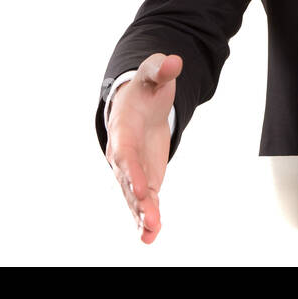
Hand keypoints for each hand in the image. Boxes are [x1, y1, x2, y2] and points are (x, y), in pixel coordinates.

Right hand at [105, 52, 182, 242]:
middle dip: (139, 202)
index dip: (133, 173)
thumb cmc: (145, 88)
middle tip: (151, 219)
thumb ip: (160, 69)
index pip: (126, 154)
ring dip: (143, 216)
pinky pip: (145, 201)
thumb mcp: (153, 73)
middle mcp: (123, 154)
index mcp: (123, 129)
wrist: (137, 102)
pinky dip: (146, 218)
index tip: (144, 189)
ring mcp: (133, 170)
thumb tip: (174, 61)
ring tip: (151, 234)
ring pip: (135, 197)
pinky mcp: (145, 178)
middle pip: (129, 181)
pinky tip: (150, 237)